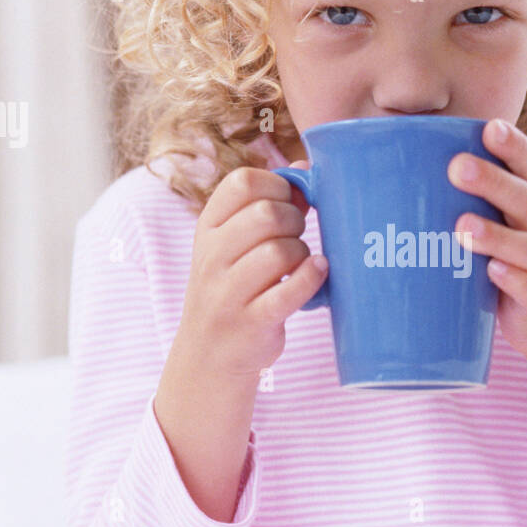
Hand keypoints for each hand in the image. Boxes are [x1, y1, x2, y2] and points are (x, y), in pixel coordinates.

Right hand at [176, 163, 327, 381]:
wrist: (208, 356)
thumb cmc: (232, 289)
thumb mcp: (231, 245)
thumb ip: (264, 207)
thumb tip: (307, 170)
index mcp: (208, 228)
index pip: (243, 182)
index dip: (277, 184)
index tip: (288, 202)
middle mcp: (212, 257)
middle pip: (266, 215)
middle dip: (294, 221)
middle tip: (296, 237)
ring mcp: (228, 292)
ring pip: (279, 252)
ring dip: (302, 254)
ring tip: (299, 264)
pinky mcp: (252, 322)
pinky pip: (289, 292)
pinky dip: (310, 279)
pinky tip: (318, 273)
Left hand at [449, 118, 526, 370]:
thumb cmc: (518, 262)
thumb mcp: (506, 226)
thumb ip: (470, 202)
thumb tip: (397, 180)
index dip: (515, 147)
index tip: (491, 128)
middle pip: (525, 199)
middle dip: (494, 181)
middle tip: (458, 167)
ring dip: (498, 235)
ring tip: (463, 225)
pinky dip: (518, 282)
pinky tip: (495, 272)